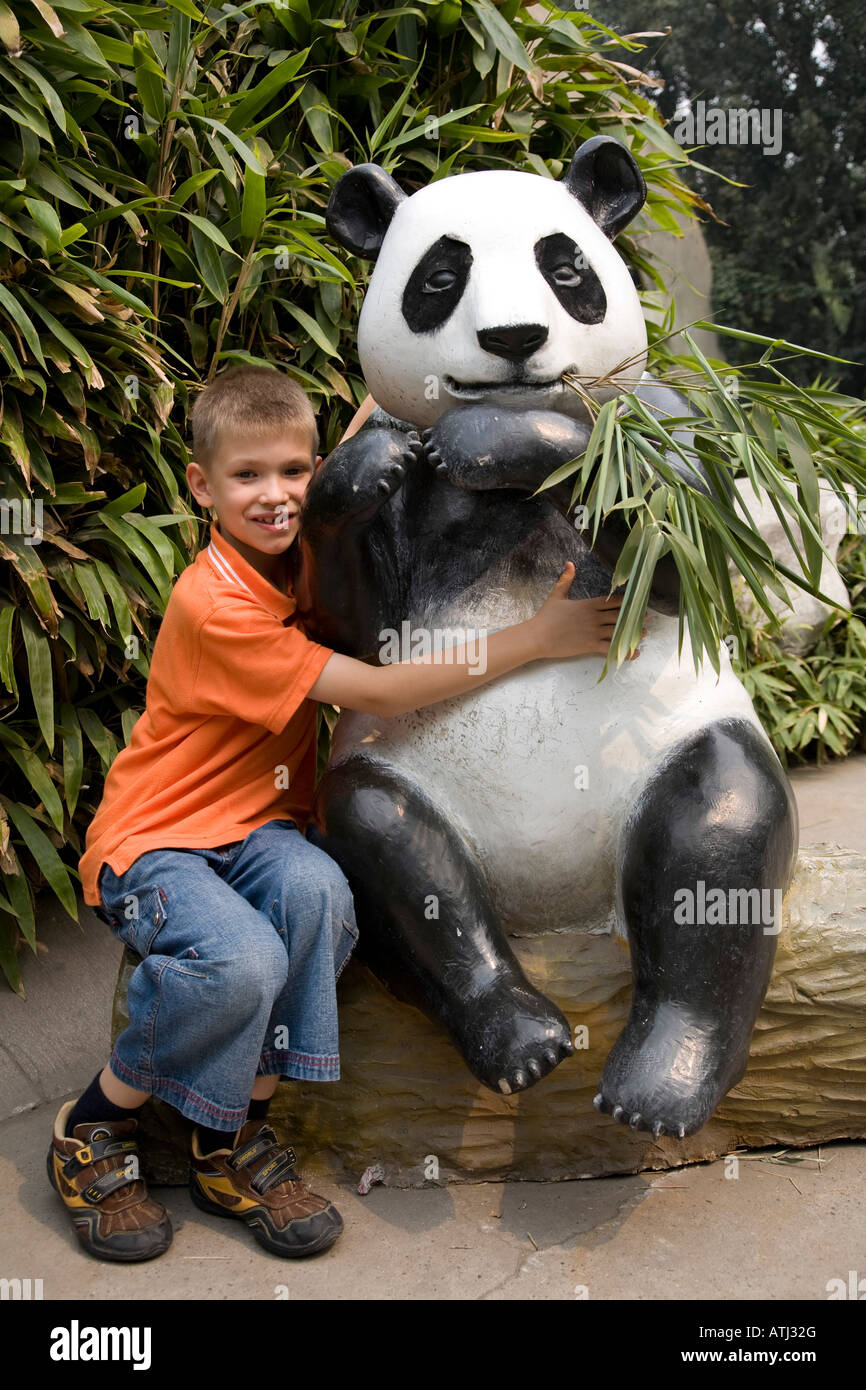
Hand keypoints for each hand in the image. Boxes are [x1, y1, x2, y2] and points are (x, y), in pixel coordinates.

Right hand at [529, 562, 646, 660]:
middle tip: (646, 617)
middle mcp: (594, 617)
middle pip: (619, 615)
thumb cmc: (546, 617)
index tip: (636, 602)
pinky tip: (634, 653)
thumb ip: (566, 580)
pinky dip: (624, 651)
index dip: (626, 601)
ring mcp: (593, 632)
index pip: (612, 601)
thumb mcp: (556, 595)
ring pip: (618, 631)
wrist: (538, 636)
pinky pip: (611, 648)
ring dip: (633, 633)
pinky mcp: (590, 645)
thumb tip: (569, 563)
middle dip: (634, 616)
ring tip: (644, 634)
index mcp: (588, 604)